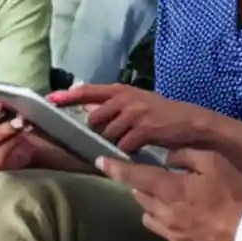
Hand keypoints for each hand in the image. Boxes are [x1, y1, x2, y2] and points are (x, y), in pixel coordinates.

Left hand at [48, 84, 214, 152]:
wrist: (190, 123)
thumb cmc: (162, 115)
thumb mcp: (137, 103)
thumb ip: (114, 105)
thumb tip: (90, 110)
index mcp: (122, 90)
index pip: (89, 91)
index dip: (68, 96)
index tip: (51, 100)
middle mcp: (126, 98)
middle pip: (94, 118)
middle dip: (98, 131)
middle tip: (114, 136)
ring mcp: (135, 112)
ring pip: (108, 133)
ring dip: (115, 142)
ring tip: (130, 141)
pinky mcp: (144, 128)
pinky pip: (124, 144)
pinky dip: (128, 150)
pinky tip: (138, 148)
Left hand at [98, 149, 241, 240]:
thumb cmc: (234, 196)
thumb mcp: (215, 162)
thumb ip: (187, 155)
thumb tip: (170, 157)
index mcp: (170, 189)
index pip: (134, 176)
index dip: (115, 168)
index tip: (100, 162)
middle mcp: (164, 213)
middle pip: (140, 196)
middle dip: (140, 184)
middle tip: (154, 176)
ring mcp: (172, 234)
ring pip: (148, 216)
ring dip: (151, 204)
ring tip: (168, 197)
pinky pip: (164, 231)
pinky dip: (165, 221)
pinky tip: (183, 217)